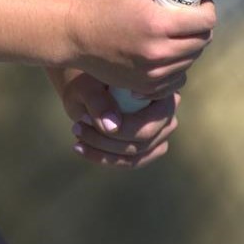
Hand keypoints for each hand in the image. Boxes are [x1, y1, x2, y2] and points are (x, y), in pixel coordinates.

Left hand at [52, 69, 181, 168]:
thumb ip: (98, 101)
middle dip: (106, 138)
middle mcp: (167, 113)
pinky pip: (131, 162)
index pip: (152, 115)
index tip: (83, 116)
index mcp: (161, 90)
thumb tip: (112, 128)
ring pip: (137, 154)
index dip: (124, 124)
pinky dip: (104, 158)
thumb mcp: (87, 85)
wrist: (89, 86)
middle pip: (144, 138)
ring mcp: (161, 133)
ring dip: (103, 150)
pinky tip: (80, 147)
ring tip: (76, 133)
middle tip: (76, 126)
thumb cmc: (90, 81)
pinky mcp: (149, 149)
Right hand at [64, 0, 223, 98]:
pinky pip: (178, 77)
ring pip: (192, 60)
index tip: (196, 4)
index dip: (206, 9)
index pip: (206, 21)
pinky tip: (158, 50)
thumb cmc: (108, 2)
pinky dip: (174, 64)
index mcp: (157, 24)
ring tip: (166, 33)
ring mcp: (152, 74)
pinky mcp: (146, 87)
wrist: (75, 35)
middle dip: (198, 26)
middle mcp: (157, 53)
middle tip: (181, 17)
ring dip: (187, 45)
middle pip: (203, 41)